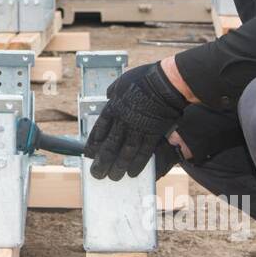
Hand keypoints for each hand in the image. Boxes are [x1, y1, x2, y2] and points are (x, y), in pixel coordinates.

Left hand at [83, 62, 187, 180]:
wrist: (167, 82)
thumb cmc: (145, 78)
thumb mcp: (122, 81)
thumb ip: (114, 92)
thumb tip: (108, 95)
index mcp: (113, 107)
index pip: (99, 130)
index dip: (93, 144)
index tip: (89, 154)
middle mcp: (123, 121)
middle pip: (110, 145)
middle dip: (103, 162)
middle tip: (97, 174)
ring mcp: (138, 129)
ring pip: (125, 152)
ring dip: (118, 167)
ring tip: (113, 177)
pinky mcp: (153, 134)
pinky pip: (144, 152)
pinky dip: (138, 164)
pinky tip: (132, 173)